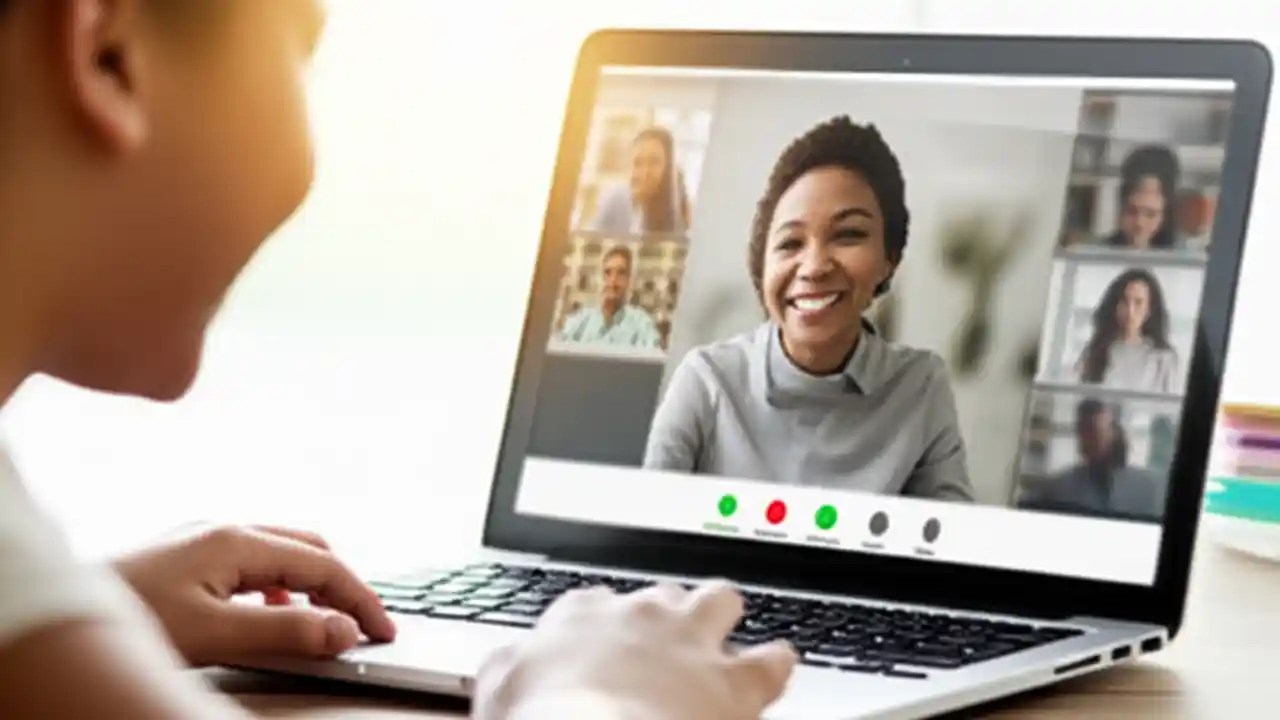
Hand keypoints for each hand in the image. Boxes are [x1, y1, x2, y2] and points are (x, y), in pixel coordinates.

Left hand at [113, 524, 395, 667]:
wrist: (58, 607)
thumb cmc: (128, 618)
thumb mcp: (215, 633)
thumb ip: (284, 630)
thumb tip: (343, 630)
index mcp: (237, 540)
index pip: (323, 564)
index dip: (360, 598)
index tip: (383, 631)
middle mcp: (225, 529)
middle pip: (308, 548)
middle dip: (342, 583)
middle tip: (362, 624)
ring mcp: (204, 538)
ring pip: (282, 553)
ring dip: (311, 584)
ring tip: (324, 621)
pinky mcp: (188, 555)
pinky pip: (254, 562)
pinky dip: (279, 586)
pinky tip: (269, 612)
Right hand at [473, 582, 796, 719]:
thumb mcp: (498, 692)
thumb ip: (504, 669)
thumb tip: (503, 665)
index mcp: (580, 616)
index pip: (592, 604)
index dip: (599, 623)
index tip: (597, 641)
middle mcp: (639, 615)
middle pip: (661, 594)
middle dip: (666, 612)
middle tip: (662, 639)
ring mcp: (689, 642)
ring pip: (719, 601)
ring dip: (722, 615)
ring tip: (724, 628)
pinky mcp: (733, 682)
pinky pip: (771, 661)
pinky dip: (777, 662)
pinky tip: (780, 662)